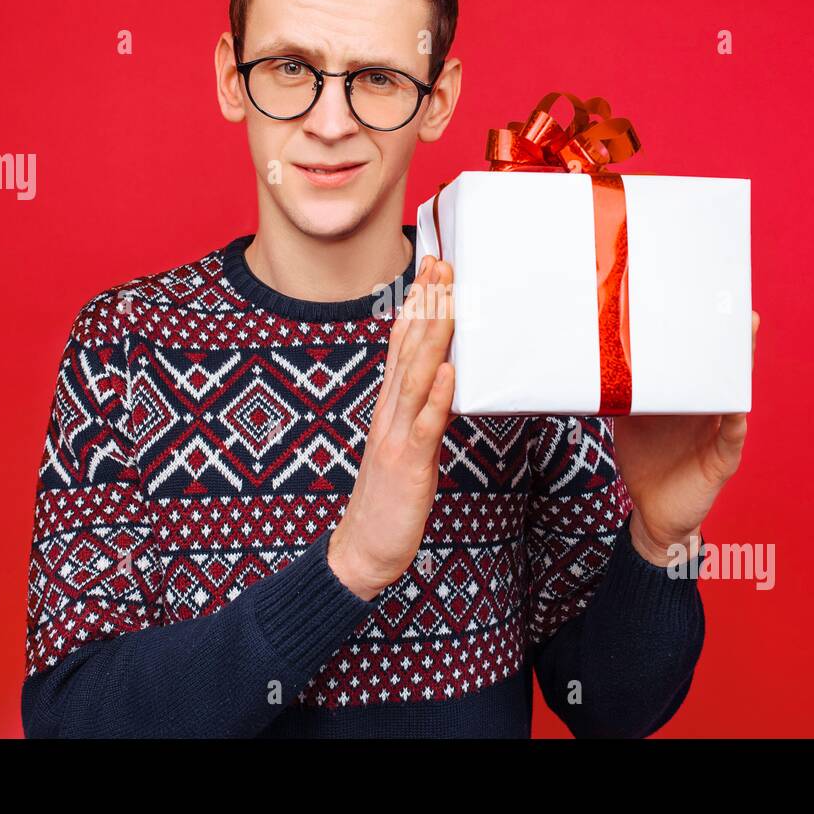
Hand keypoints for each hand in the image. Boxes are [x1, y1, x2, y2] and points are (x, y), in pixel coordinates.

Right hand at [327, 255, 455, 599]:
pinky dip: (437, 396)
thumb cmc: (388, 500)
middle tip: (442, 264)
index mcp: (388, 407)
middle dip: (426, 305)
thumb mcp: (403, 445)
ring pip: (416, 377)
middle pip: (407, 349)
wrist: (363, 549)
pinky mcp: (407, 463)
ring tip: (448, 301)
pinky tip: (450, 370)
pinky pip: (424, 425)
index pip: (402, 345)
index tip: (431, 271)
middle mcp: (388, 413)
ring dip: (433, 336)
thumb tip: (440, 379)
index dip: (417, 306)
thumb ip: (417, 411)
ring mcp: (395, 436)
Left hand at [613, 311, 760, 566]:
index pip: (703, 363)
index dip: (709, 337)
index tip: (710, 305)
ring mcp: (718, 434)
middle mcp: (709, 412)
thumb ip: (625, 395)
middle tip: (740, 310)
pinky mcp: (721, 461)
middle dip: (734, 342)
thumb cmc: (645, 462)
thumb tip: (600, 365)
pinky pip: (731, 437)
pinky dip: (734, 422)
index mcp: (690, 400)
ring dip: (741, 370)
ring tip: (747, 340)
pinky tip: (738, 407)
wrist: (651, 512)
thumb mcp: (630, 421)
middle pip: (726, 373)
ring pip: (735, 397)